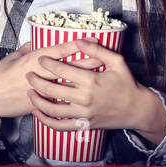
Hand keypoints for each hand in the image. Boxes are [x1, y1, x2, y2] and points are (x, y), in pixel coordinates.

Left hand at [26, 40, 165, 142]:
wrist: (136, 109)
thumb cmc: (127, 84)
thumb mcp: (117, 61)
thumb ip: (97, 50)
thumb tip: (78, 40)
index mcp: (91, 80)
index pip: (61, 69)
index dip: (47, 62)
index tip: (41, 58)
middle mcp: (84, 98)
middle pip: (51, 89)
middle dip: (36, 81)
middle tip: (28, 74)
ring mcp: (83, 113)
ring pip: (52, 109)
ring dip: (37, 101)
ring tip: (29, 92)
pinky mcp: (83, 125)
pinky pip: (59, 126)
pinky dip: (45, 121)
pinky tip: (38, 112)